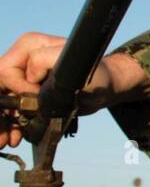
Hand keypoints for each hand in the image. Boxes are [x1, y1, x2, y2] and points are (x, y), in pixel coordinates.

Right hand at [0, 34, 148, 148]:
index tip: (36, 98)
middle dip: (2, 112)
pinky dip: (12, 125)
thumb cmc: (94, 75)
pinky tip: (15, 138)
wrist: (102, 91)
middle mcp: (21, 60)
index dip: (18, 88)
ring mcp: (21, 78)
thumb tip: (27, 76)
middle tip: (6, 137)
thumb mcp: (73, 66)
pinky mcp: (24, 93)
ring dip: (4, 122)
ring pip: (2, 102)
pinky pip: (10, 109)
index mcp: (29, 46)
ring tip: (9, 141)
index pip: (5, 70)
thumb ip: (45, 61)